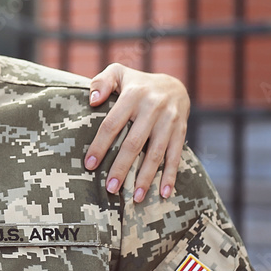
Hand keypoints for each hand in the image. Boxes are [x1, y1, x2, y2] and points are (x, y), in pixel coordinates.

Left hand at [84, 63, 189, 201]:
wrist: (174, 86)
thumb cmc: (136, 83)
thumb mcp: (117, 73)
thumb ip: (101, 82)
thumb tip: (92, 100)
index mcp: (133, 94)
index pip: (112, 124)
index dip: (100, 145)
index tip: (89, 164)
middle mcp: (153, 108)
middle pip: (134, 143)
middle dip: (121, 167)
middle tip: (110, 188)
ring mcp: (169, 121)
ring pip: (156, 153)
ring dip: (145, 176)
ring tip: (134, 197)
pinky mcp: (181, 132)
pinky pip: (176, 156)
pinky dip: (170, 175)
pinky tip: (163, 193)